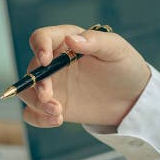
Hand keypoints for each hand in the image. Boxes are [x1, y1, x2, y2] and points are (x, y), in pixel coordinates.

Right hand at [19, 24, 149, 127]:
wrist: (132, 99)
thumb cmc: (125, 67)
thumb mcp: (116, 50)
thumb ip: (94, 41)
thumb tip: (71, 39)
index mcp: (65, 42)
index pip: (41, 38)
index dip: (39, 47)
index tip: (46, 60)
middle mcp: (53, 63)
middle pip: (31, 70)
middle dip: (37, 85)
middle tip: (49, 97)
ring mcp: (52, 85)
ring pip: (28, 93)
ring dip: (37, 104)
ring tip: (58, 113)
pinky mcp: (53, 105)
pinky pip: (32, 113)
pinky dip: (38, 119)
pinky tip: (57, 120)